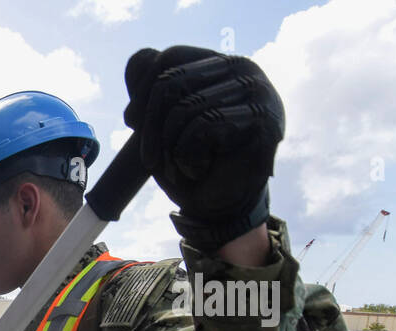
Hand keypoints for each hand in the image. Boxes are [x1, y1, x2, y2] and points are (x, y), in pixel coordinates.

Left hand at [123, 45, 284, 247]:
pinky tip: (199, 169)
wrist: (220, 206)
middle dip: (149, 128)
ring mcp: (255, 91)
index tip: (133, 122)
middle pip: (169, 83)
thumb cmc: (191, 163)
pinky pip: (202, 128)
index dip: (141, 92)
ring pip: (183, 109)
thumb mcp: (161, 124)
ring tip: (179, 168)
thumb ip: (152, 91)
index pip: (167, 58)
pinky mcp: (262, 118)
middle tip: (150, 159)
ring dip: (168, 150)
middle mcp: (240, 68)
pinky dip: (187, 157)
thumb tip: (138, 61)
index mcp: (217, 64)